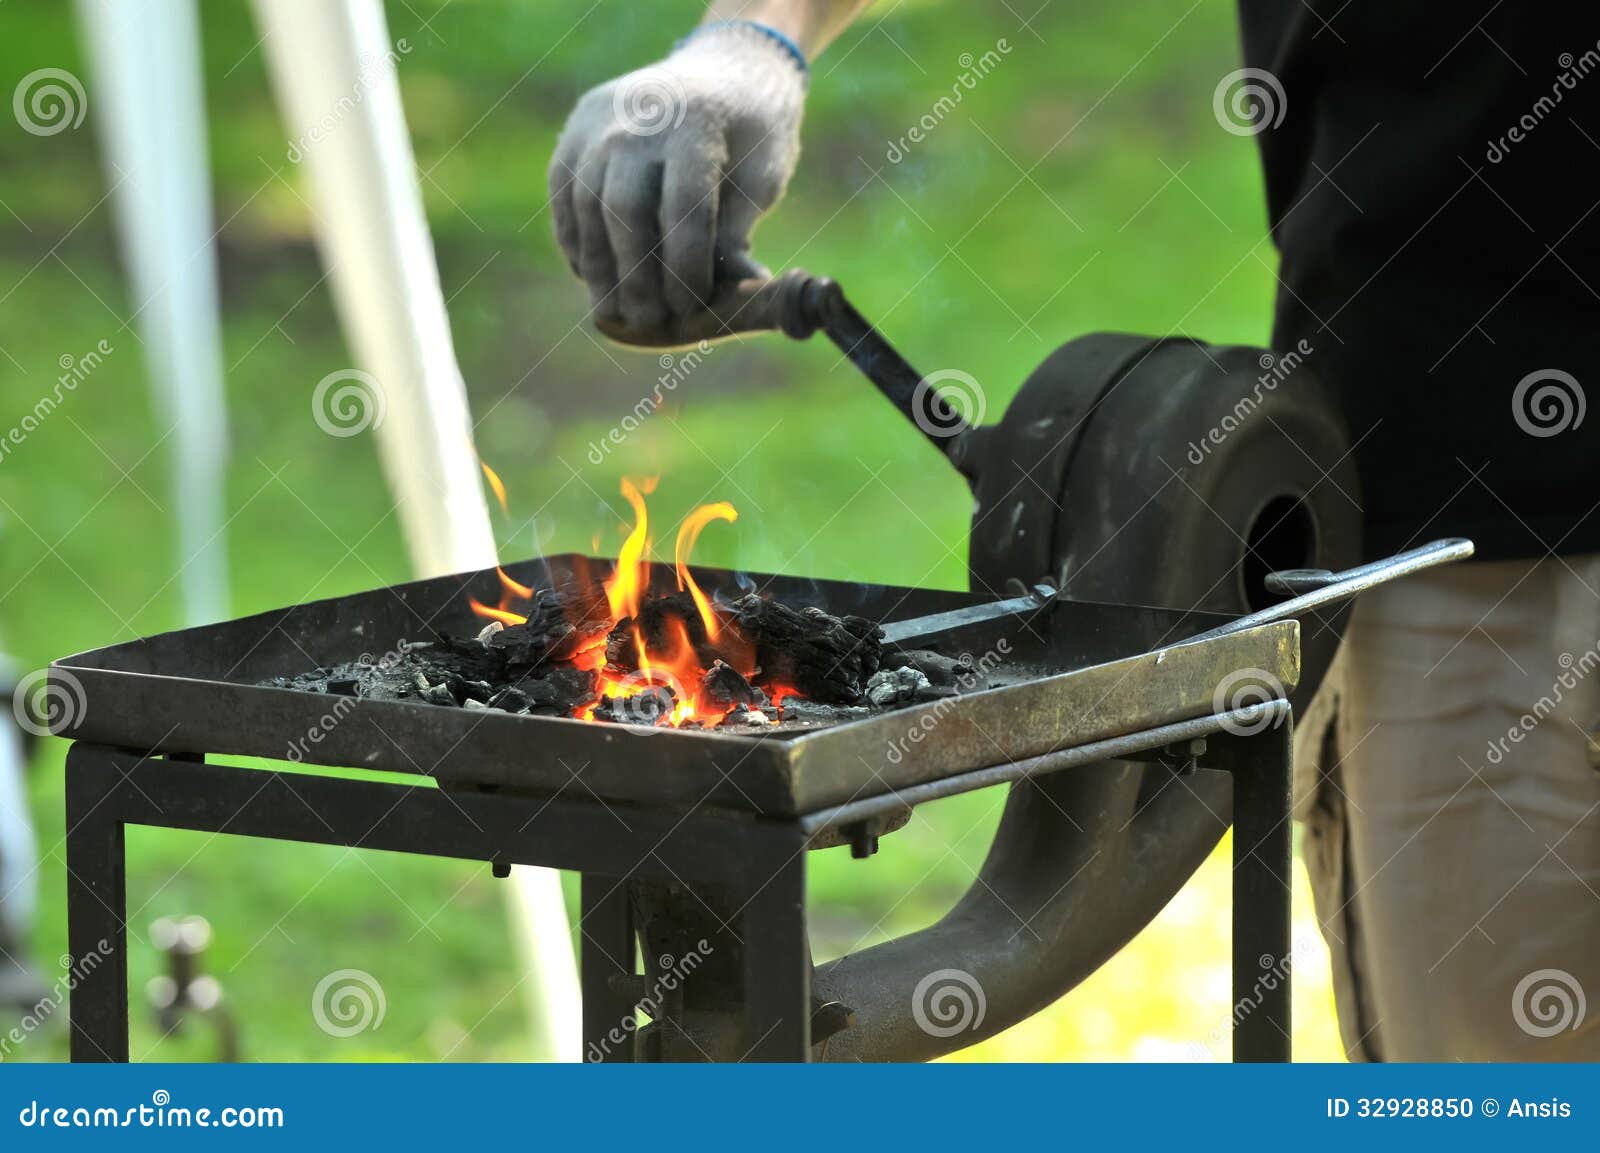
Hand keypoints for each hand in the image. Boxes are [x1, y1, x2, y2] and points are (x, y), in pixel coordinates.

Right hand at [548, 23, 807, 336]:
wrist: (725, 70)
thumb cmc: (753, 135)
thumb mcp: (763, 176)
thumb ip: (737, 230)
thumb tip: (725, 294)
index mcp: (696, 122)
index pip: (683, 205)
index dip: (685, 264)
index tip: (691, 306)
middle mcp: (639, 116)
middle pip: (624, 207)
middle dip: (636, 274)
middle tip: (648, 322)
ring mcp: (600, 119)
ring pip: (585, 203)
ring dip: (598, 265)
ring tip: (614, 312)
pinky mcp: (576, 129)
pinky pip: (563, 192)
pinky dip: (574, 237)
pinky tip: (589, 275)